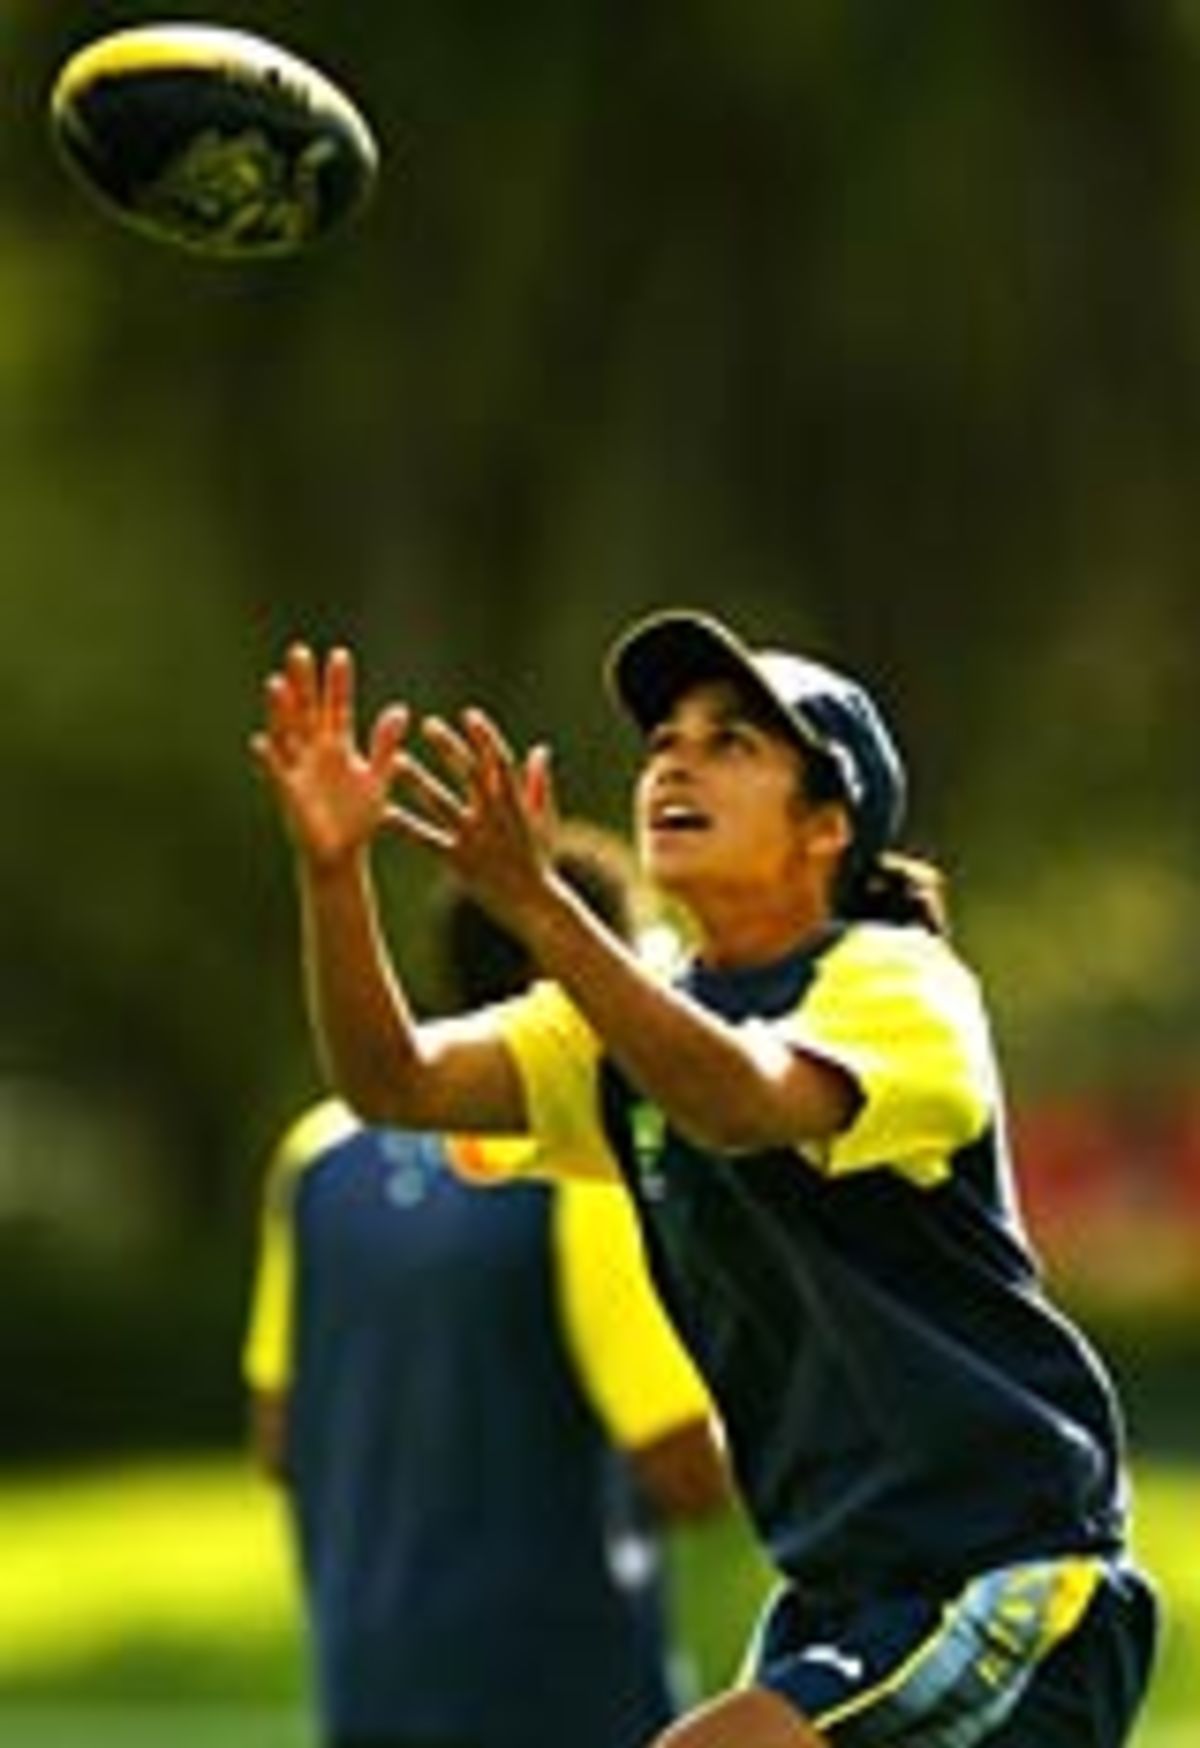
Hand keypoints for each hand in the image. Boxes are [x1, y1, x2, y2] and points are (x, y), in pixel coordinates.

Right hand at [250, 644, 408, 869]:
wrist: (342, 854)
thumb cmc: (359, 817)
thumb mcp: (378, 778)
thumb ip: (384, 745)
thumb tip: (401, 710)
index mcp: (338, 745)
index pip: (337, 707)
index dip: (337, 683)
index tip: (339, 655)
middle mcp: (314, 751)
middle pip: (307, 710)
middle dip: (303, 684)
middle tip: (299, 652)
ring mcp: (298, 768)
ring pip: (287, 733)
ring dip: (280, 710)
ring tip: (276, 683)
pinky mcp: (287, 792)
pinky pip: (275, 772)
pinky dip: (267, 758)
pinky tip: (260, 741)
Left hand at [386, 706, 559, 929]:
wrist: (535, 905)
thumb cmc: (540, 861)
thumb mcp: (545, 820)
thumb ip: (539, 784)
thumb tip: (540, 750)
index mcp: (514, 803)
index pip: (500, 762)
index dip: (486, 737)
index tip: (469, 715)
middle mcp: (494, 817)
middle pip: (470, 774)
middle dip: (450, 748)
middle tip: (428, 725)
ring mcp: (475, 838)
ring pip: (442, 803)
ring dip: (418, 780)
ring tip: (395, 761)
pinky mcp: (459, 861)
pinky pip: (427, 839)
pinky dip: (404, 826)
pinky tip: (382, 814)